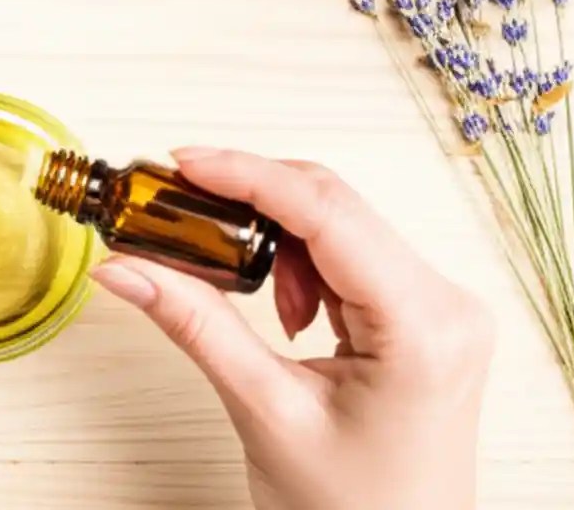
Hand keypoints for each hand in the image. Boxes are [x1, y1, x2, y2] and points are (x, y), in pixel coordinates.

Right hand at [90, 148, 494, 509]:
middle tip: (176, 198)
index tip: (184, 162)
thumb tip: (126, 267)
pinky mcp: (422, 320)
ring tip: (233, 287)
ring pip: (340, 228)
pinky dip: (299, 265)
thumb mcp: (264, 412)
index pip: (328, 214)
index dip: (249, 174)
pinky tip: (279, 308)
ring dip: (275, 237)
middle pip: (336, 208)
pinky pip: (351, 260)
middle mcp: (447, 305)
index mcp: (424, 327)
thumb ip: (195, 326)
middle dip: (251, 196)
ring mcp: (440, 311)